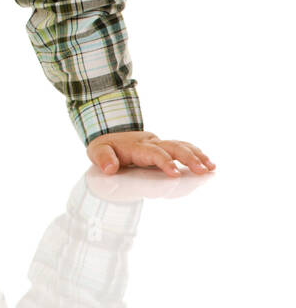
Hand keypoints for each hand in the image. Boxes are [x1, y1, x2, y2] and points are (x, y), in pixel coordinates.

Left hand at [86, 130, 214, 176]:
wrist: (109, 133)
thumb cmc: (105, 147)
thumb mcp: (96, 151)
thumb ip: (102, 159)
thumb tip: (110, 169)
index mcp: (136, 146)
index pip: (153, 153)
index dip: (165, 162)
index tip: (175, 174)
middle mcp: (151, 142)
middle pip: (173, 147)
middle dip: (189, 158)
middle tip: (203, 171)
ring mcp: (159, 143)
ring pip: (181, 145)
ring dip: (197, 156)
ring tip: (211, 168)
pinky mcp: (165, 146)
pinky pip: (183, 147)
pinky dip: (197, 153)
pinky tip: (209, 164)